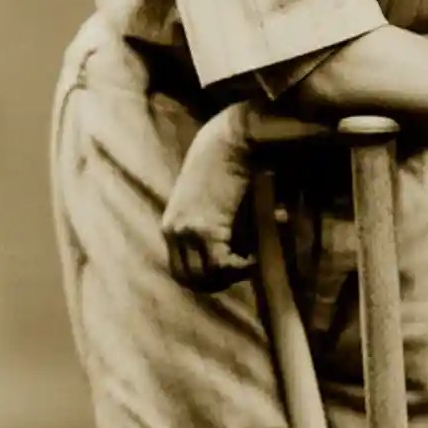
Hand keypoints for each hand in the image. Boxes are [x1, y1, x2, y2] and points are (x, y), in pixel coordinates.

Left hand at [161, 103, 256, 291]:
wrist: (228, 143)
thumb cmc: (226, 167)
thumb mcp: (213, 202)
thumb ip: (216, 226)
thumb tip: (238, 251)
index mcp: (172, 226)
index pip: (181, 270)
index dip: (206, 278)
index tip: (229, 271)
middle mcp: (174, 232)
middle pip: (188, 279)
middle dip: (217, 283)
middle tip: (240, 272)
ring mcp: (186, 231)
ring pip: (204, 276)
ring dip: (230, 276)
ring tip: (250, 263)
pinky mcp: (205, 228)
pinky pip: (221, 264)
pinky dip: (240, 267)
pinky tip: (254, 258)